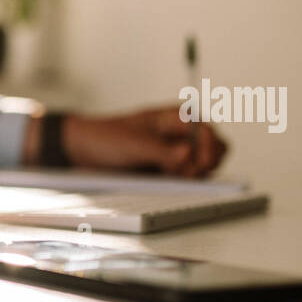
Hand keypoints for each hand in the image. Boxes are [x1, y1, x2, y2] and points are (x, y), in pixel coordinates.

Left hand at [50, 107, 227, 176]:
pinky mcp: (169, 171)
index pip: (208, 133)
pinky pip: (188, 180)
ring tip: (173, 178)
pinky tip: (169, 185)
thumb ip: (161, 151)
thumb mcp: (134, 144)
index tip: (199, 166)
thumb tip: (187, 156)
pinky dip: (185, 184)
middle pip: (216, 150)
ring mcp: (178, 153)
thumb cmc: (107, 137)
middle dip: (205, 164)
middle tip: (186, 175)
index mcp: (178, 117)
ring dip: (195, 176)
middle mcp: (183, 134)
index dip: (207, 150)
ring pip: (205, 167)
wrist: (85, 152)